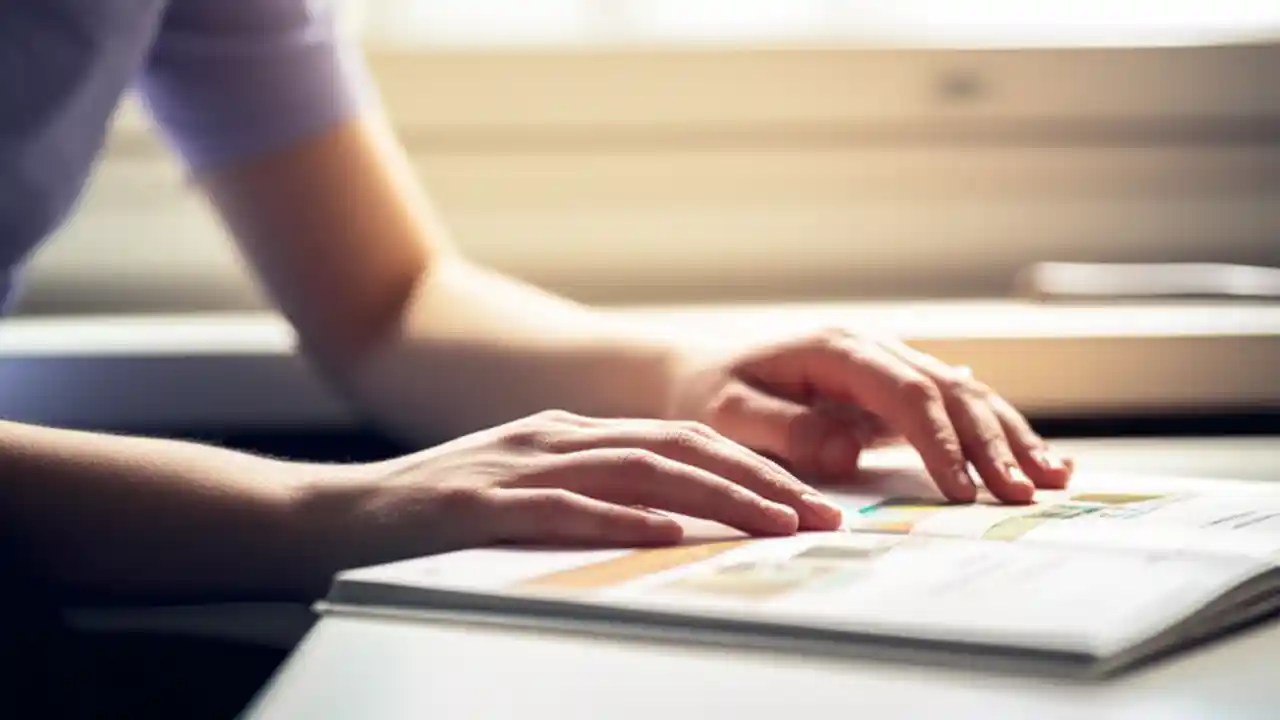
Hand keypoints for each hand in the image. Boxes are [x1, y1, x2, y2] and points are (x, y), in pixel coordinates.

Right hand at [319, 410, 844, 565]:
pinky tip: (671, 534)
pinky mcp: (482, 507)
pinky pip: (566, 509)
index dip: (752, 469)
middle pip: (678, 449)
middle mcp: (555, 438)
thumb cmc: (434, 513)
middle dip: (759, 483)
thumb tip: (671, 519)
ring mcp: (518, 467)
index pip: (681, 442)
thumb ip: (589, 494)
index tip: (808, 503)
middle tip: (820, 517)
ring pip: (640, 472)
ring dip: (716, 499)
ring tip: (773, 526)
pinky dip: (625, 520)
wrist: (332, 515)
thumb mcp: (525, 491)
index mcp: (570, 434)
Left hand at [669, 329, 1073, 503]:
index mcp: (836, 350)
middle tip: (1023, 493)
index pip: (905, 392)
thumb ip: (785, 429)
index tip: (960, 488)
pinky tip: (1038, 458)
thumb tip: (846, 451)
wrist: (703, 369)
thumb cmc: (713, 391)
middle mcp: (873, 350)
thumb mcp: (730, 413)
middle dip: (990, 442)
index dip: (938, 439)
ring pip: (966, 395)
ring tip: (1051, 478)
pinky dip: (997, 432)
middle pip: (950, 392)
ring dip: (1009, 435)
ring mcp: (889, 367)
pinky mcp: (895, 390)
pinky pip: (957, 407)